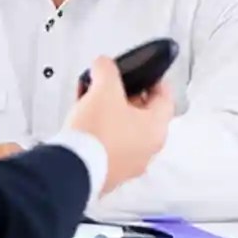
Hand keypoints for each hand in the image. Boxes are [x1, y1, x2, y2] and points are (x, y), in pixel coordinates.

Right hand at [64, 56, 173, 194]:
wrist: (72, 168)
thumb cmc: (96, 135)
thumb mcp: (104, 89)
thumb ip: (107, 69)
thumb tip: (104, 65)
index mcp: (156, 129)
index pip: (165, 98)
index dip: (154, 80)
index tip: (144, 74)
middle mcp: (147, 150)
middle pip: (143, 115)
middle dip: (125, 97)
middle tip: (111, 87)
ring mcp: (128, 164)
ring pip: (124, 131)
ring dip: (110, 114)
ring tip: (92, 103)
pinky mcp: (109, 172)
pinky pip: (109, 146)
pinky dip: (99, 133)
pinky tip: (83, 123)